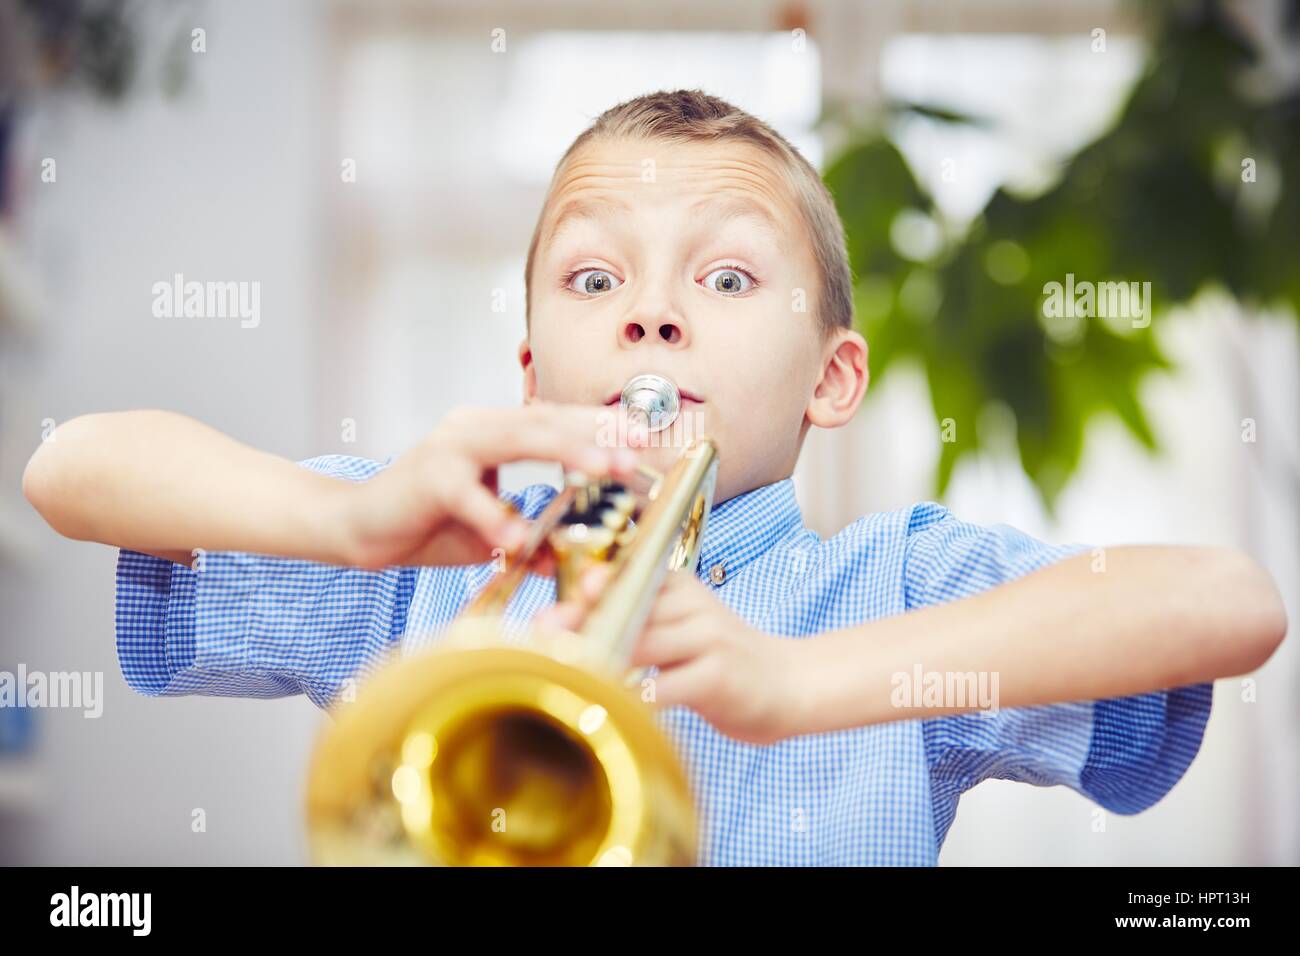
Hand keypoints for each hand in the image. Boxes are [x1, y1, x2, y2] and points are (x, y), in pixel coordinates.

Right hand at [342, 402, 643, 568]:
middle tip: (638, 450)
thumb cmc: (423, 522)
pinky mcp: (427, 477)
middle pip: (546, 420)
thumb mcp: (489, 532)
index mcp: (494, 432)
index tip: (645, 437)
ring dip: (566, 452)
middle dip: (597, 434)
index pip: (557, 421)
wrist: (354, 527)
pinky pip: (469, 496)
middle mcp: (475, 427)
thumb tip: (569, 557)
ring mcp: (450, 447)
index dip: (602, 427)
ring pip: (517, 440)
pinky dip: (497, 517)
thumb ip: (529, 536)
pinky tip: (519, 538)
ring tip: (606, 469)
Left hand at [535, 566, 805, 743]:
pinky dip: (635, 697)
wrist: (789, 684)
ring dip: (601, 659)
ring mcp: (708, 638)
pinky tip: (612, 706)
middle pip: (627, 608)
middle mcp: (694, 604)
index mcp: (682, 586)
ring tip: (567, 673)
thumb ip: (635, 622)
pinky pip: (664, 686)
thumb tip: (564, 624)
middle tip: (543, 639)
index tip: (547, 613)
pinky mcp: (717, 675)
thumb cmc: (720, 661)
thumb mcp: (682, 627)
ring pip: (641, 642)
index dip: (584, 594)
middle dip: (580, 626)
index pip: (627, 578)